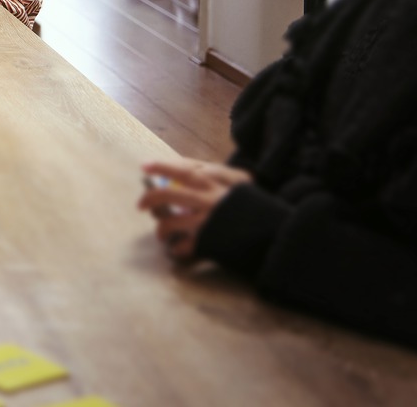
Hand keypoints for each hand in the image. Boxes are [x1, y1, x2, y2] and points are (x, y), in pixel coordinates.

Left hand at [137, 158, 252, 260]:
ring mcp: (205, 220)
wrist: (277, 232)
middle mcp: (206, 198)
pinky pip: (183, 246)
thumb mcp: (238, 184)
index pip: (180, 169)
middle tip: (140, 205)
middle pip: (166, 195)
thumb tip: (186, 177)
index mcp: (214, 181)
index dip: (160, 167)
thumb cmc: (256, 207)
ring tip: (161, 235)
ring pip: (169, 223)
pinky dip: (178, 249)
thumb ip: (213, 179)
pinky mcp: (208, 241)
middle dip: (149, 199)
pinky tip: (178, 250)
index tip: (144, 167)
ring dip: (161, 230)